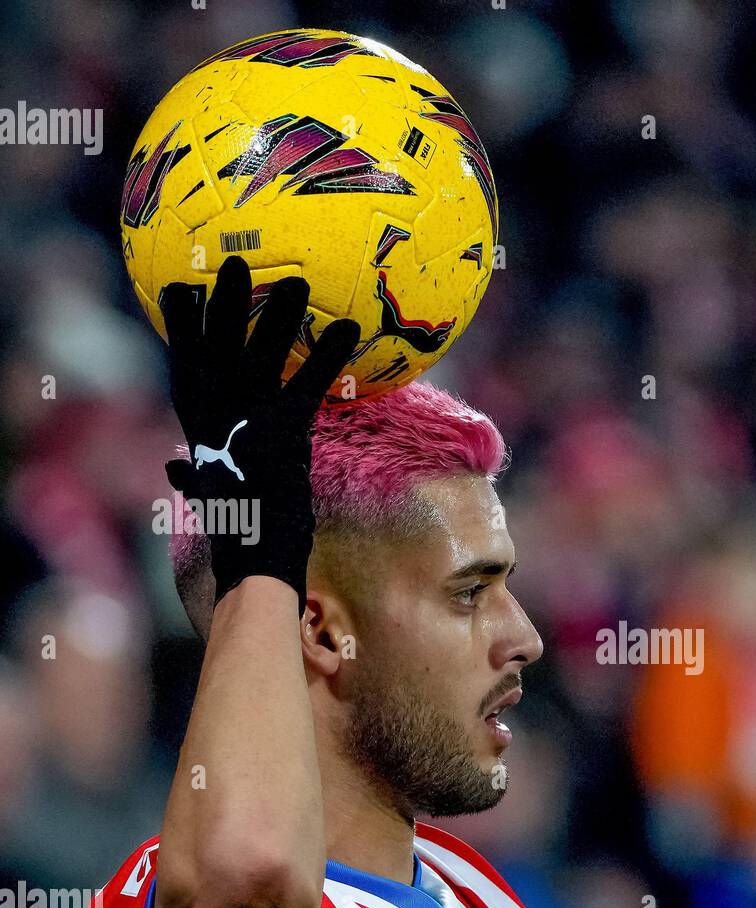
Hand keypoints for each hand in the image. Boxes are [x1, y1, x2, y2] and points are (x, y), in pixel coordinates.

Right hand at [159, 256, 359, 613]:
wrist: (254, 562)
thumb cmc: (237, 533)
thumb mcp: (208, 497)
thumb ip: (191, 474)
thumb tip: (173, 467)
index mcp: (198, 427)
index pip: (184, 365)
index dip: (183, 326)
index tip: (180, 289)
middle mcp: (216, 416)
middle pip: (218, 344)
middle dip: (225, 300)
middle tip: (234, 262)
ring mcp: (248, 421)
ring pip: (263, 354)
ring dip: (280, 315)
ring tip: (297, 281)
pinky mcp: (284, 432)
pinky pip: (308, 383)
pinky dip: (328, 356)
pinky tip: (347, 330)